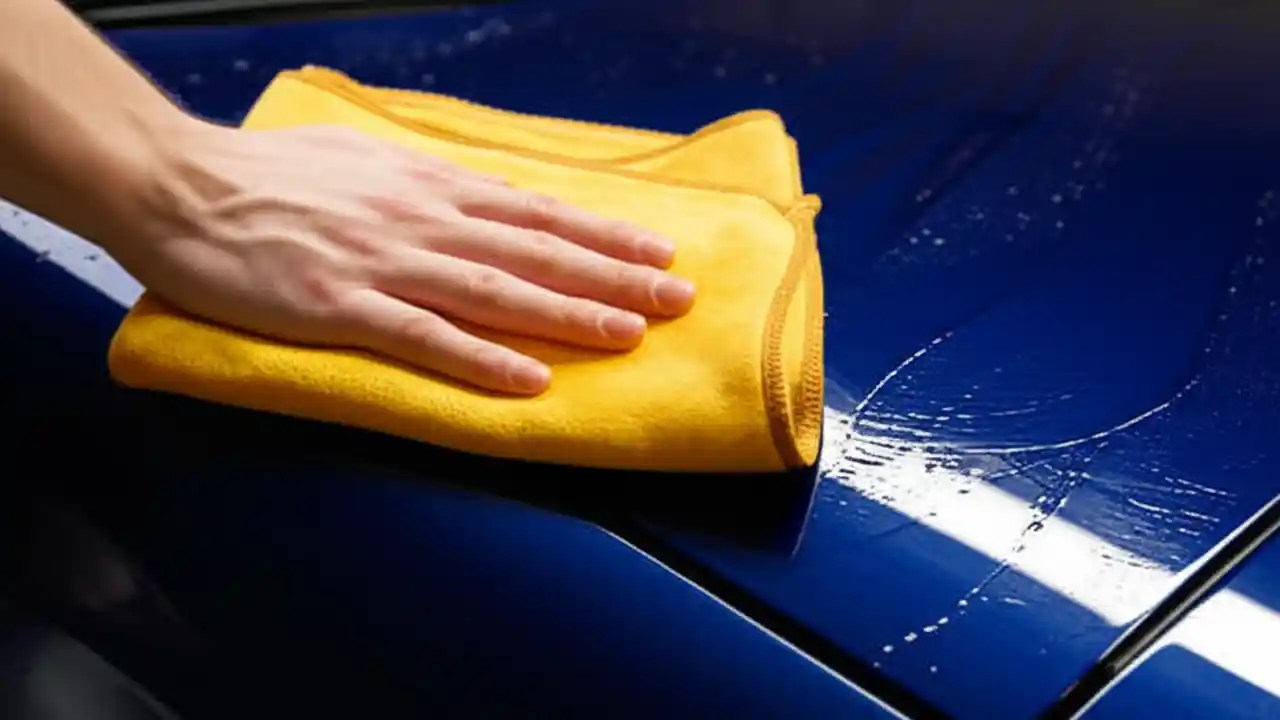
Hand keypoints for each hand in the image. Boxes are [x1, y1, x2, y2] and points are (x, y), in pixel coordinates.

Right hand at [122, 122, 695, 395]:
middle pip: (534, 252)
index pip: (535, 212)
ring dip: (567, 314)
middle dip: (612, 275)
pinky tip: (529, 380)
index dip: (602, 233)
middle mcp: (421, 221)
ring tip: (628, 334)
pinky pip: (424, 337)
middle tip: (676, 298)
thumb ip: (430, 182)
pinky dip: (481, 359)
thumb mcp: (365, 159)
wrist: (182, 186)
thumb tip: (489, 197)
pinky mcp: (341, 309)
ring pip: (496, 292)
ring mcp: (384, 265)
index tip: (658, 251)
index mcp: (428, 186)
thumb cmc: (272, 174)